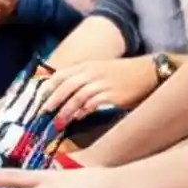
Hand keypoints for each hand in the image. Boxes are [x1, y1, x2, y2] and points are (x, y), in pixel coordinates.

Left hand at [42, 57, 158, 122]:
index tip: (39, 99)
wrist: (148, 72)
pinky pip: (93, 103)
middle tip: (43, 112)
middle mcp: (92, 72)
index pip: (61, 74)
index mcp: (87, 66)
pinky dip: (83, 111)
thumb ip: (83, 81)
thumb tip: (66, 99)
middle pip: (66, 85)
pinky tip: (78, 118)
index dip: (48, 87)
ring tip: (58, 121)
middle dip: (52, 100)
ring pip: (77, 96)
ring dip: (65, 110)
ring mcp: (102, 83)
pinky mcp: (112, 94)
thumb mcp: (100, 71)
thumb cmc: (123, 74)